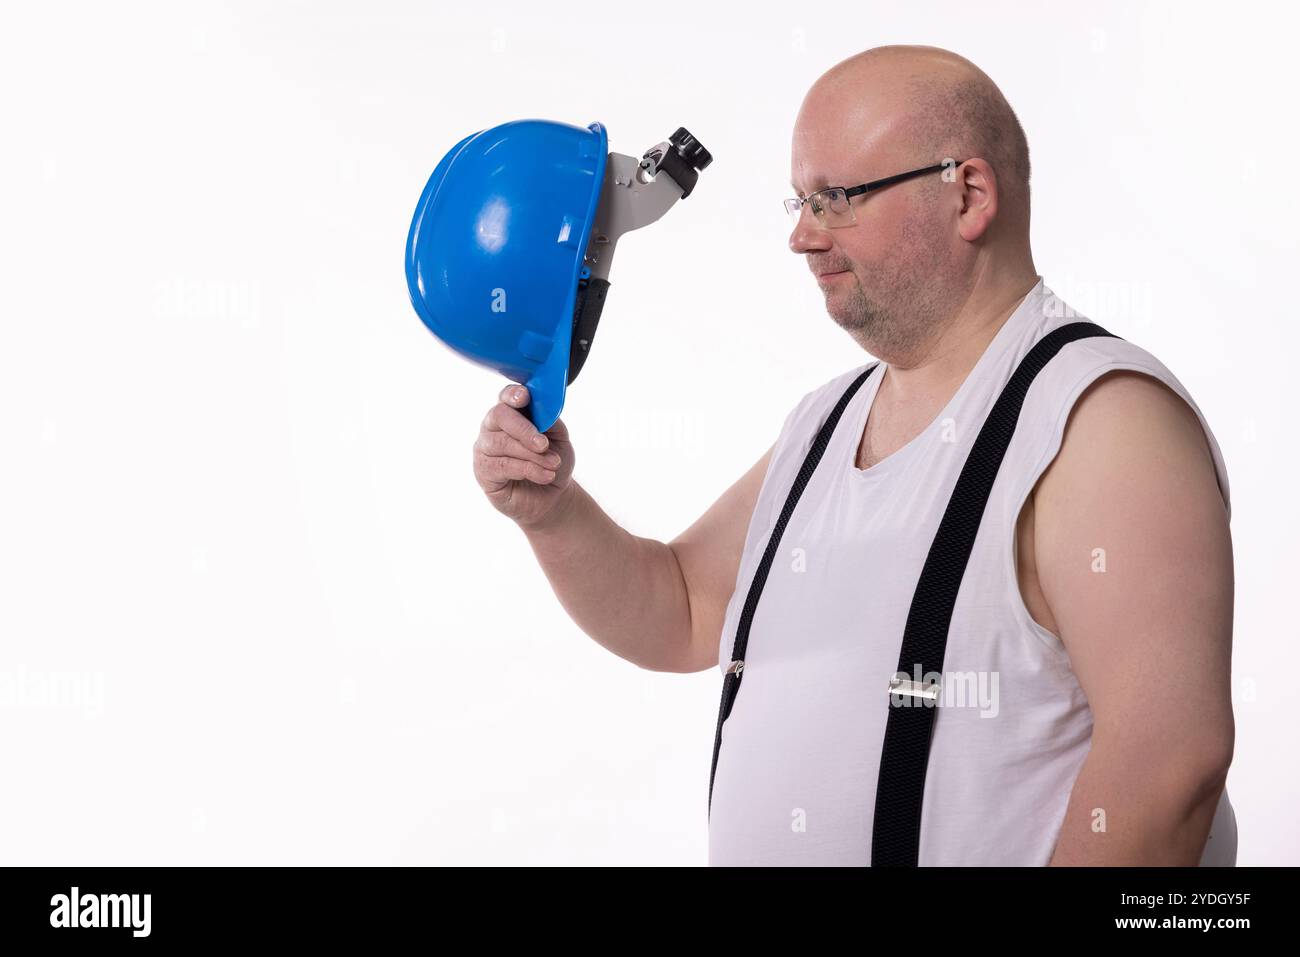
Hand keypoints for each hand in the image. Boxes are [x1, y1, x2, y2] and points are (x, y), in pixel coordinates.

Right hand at [473, 384, 575, 528]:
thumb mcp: (560, 439)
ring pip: (502, 443)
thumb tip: (544, 410)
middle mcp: (493, 427)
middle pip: (499, 416)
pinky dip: (528, 470)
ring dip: (531, 455)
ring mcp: (484, 449)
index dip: (512, 394)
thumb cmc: (552, 462)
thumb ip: (550, 421)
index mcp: (512, 413)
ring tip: (553, 465)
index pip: (506, 396)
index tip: (524, 398)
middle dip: (524, 429)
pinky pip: (501, 465)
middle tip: (543, 444)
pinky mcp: (483, 471)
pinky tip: (545, 476)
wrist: (553, 496)